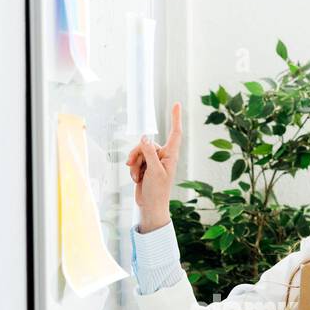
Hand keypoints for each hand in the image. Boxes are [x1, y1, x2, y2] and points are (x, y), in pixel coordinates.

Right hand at [125, 101, 181, 222]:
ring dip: (135, 164)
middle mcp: (163, 156)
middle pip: (147, 144)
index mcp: (171, 156)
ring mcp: (154, 162)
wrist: (150, 206)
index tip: (177, 104)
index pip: (175, 133)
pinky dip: (134, 169)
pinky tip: (137, 179)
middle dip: (137, 153)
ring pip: (139, 152)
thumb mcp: (154, 171)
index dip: (175, 118)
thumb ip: (149, 153)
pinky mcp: (145, 167)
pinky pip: (136, 160)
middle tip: (133, 165)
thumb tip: (145, 138)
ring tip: (137, 176)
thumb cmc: (157, 192)